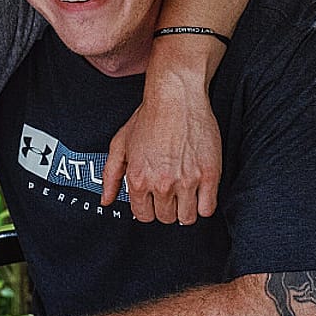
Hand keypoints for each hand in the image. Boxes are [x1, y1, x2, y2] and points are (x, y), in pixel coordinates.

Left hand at [101, 86, 220, 223]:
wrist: (176, 97)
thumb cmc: (148, 118)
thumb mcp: (120, 144)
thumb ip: (111, 175)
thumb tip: (106, 200)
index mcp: (138, 178)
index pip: (143, 215)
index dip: (147, 208)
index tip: (152, 199)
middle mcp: (162, 183)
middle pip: (165, 218)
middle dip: (165, 207)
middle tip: (168, 191)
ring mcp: (187, 181)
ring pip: (187, 218)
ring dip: (184, 209)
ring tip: (183, 192)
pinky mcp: (209, 175)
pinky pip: (207, 209)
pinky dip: (203, 204)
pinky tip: (198, 191)